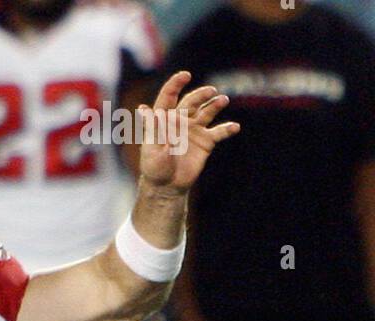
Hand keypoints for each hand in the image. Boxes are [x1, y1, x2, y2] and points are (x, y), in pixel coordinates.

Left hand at [139, 71, 239, 193]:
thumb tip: (143, 109)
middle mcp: (181, 120)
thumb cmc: (154, 168)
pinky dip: (227, 129)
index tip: (185, 75)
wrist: (166, 187)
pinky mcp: (206, 142)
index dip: (176, 84)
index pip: (169, 96)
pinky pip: (219, 132)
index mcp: (165, 119)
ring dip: (215, 105)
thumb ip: (152, 129)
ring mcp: (195, 129)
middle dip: (201, 95)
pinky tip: (235, 127)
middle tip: (210, 92)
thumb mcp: (150, 149)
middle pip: (192, 101)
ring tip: (223, 100)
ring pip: (207, 112)